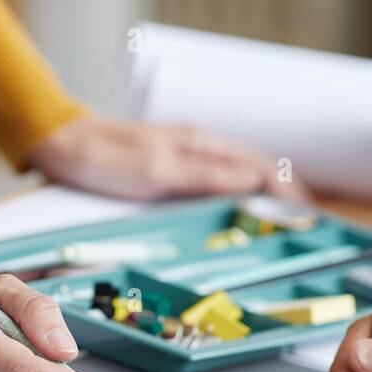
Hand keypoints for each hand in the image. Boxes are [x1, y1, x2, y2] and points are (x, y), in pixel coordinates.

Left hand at [27, 115, 309, 201]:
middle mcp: (201, 149)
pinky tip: (240, 215)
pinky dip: (239, 200)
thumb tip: (253, 182)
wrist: (63, 145)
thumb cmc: (104, 157)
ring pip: (241, 179)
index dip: (289, 194)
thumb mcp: (158, 170)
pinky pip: (219, 185)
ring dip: (265, 200)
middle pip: (258, 173)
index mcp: (203, 146)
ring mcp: (188, 159)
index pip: (263, 168)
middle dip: (286, 197)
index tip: (308, 218)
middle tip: (305, 226)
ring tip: (282, 224)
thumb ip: (206, 176)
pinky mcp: (174, 171)